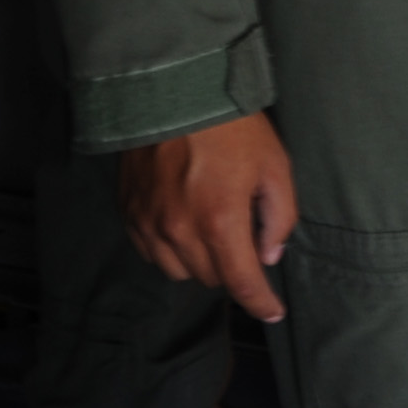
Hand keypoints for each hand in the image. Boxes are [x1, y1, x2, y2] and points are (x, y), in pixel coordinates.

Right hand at [121, 113, 294, 322]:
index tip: (272, 312)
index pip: (241, 281)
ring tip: (214, 227)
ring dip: (202, 261)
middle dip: (234, 268)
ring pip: (179, 271)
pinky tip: (186, 224)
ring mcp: (149, 225)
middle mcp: (179, 231)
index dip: (259, 303)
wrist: (174, 95)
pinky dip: (172, 250)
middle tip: (245, 235)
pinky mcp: (128, 214)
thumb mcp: (275, 166)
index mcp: (220, 221)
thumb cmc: (233, 129)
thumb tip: (270, 255)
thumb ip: (279, 216)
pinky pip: (152, 254)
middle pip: (210, 278)